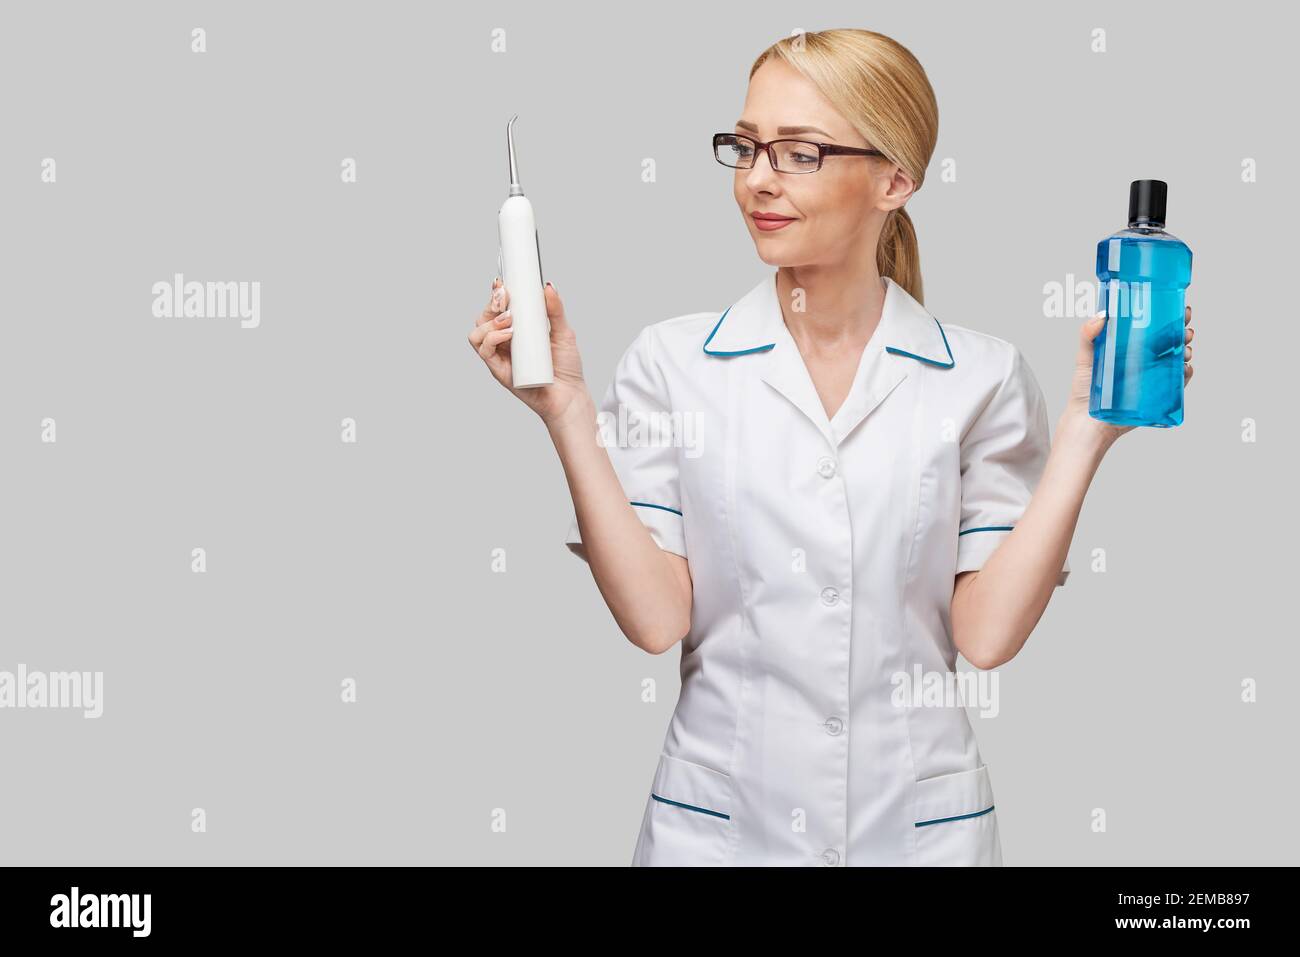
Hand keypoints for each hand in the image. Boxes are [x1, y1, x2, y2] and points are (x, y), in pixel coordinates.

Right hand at [469, 276, 590, 427]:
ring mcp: (500, 357)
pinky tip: (508, 335)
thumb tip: (548, 286)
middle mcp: (504, 342)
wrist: (570, 396)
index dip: (495, 294)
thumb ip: (556, 310)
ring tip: (509, 319)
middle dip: (491, 303)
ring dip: (489, 321)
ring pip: (477, 333)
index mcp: (516, 331)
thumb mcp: (564, 332)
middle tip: (505, 297)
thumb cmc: (566, 368)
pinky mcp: (499, 371)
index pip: (497, 308)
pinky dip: (492, 339)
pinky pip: (485, 351)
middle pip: (483, 317)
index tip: (502, 283)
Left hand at [1061, 304, 1195, 450]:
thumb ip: (1088, 336)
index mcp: (1131, 348)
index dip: (1170, 317)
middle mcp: (1145, 361)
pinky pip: (1177, 384)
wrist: (1087, 423)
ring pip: (1177, 360)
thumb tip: (1102, 314)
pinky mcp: (1156, 396)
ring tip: (1184, 348)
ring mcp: (1152, 378)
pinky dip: (1185, 375)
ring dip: (1186, 351)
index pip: (1155, 328)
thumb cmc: (1084, 391)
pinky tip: (1185, 369)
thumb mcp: (1085, 359)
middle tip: (1185, 330)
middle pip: (1171, 342)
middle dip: (1183, 332)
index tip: (1179, 308)